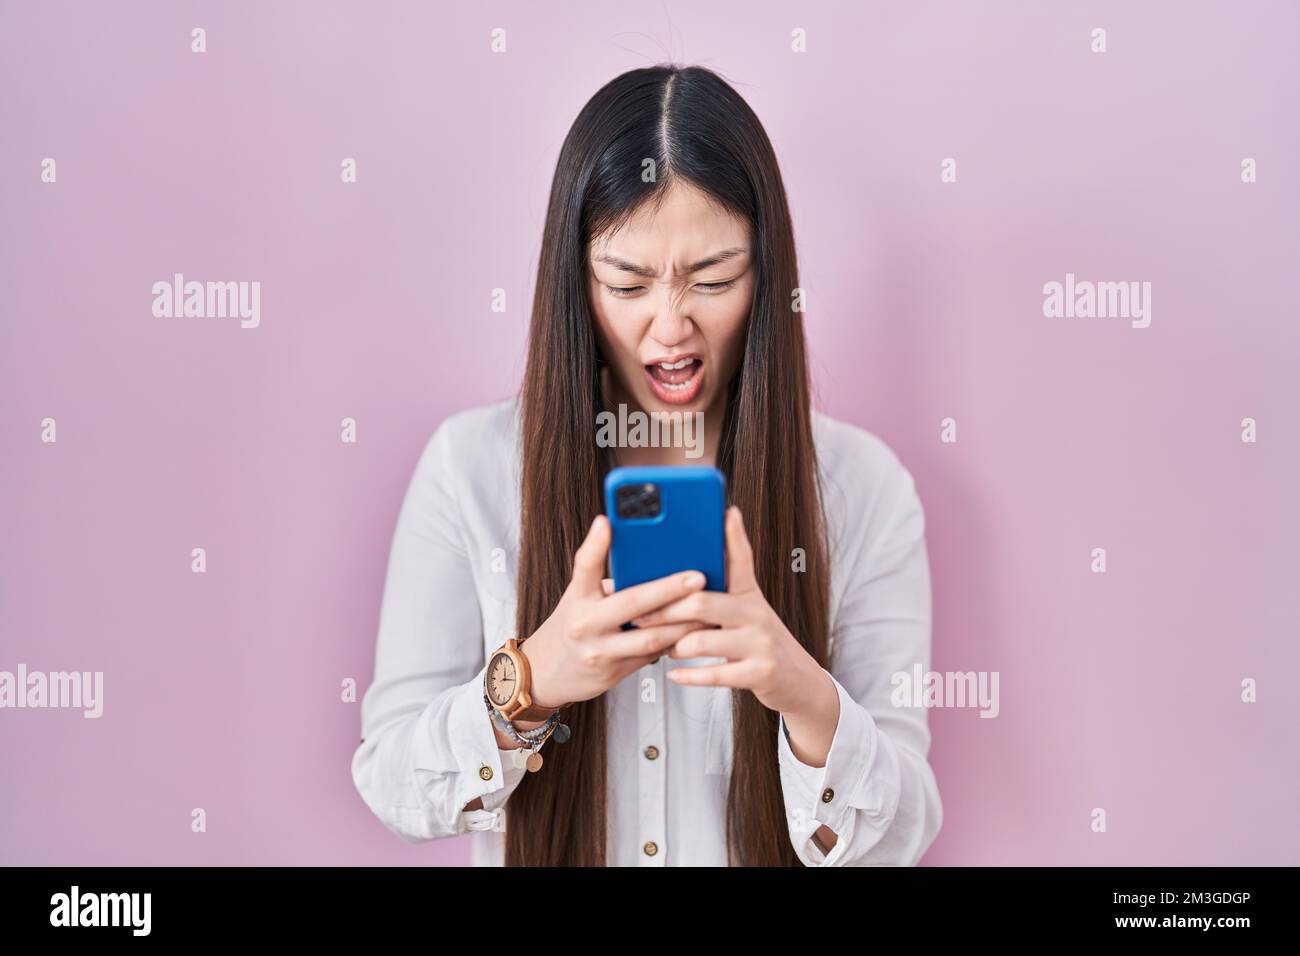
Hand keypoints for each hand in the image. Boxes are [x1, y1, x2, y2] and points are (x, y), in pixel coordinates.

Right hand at [522, 515, 710, 709]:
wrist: (547, 673)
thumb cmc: (573, 625)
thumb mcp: (580, 599)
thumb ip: (607, 584)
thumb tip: (652, 562)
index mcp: (576, 597)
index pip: (584, 566)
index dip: (595, 543)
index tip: (606, 522)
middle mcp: (585, 623)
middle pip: (631, 602)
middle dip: (668, 589)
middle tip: (697, 577)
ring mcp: (600, 651)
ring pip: (651, 636)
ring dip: (684, 622)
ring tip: (708, 607)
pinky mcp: (615, 672)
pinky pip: (652, 655)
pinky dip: (676, 641)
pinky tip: (696, 630)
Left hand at [633, 506, 835, 719]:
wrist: (798, 680)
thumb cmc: (759, 642)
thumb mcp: (746, 611)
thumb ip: (719, 595)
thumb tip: (682, 579)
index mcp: (750, 595)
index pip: (742, 559)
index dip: (734, 535)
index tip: (726, 512)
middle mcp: (757, 614)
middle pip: (702, 602)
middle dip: (665, 610)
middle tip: (641, 616)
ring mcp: (760, 644)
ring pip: (702, 640)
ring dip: (675, 646)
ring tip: (664, 647)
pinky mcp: (759, 673)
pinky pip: (715, 674)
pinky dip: (689, 675)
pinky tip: (674, 673)